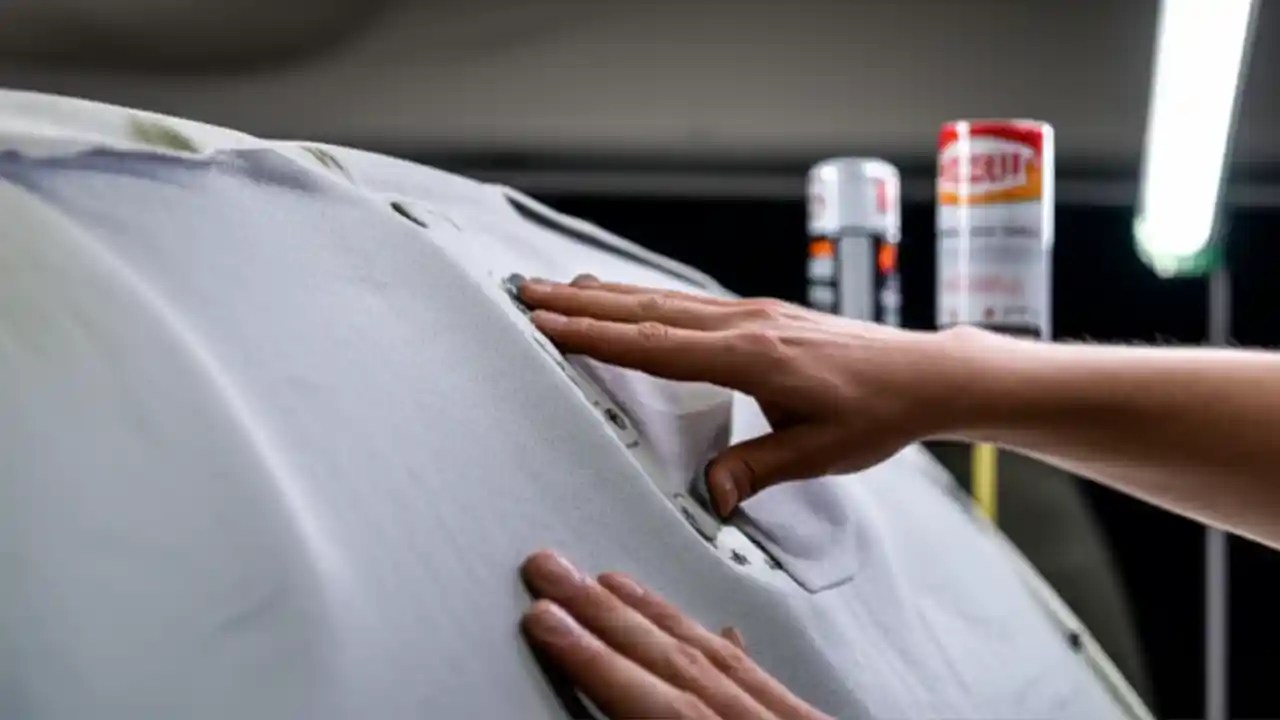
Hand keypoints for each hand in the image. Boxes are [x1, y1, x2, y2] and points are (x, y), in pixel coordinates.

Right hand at [519, 277, 967, 515]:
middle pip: (647, 310)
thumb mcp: (818, 453)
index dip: (597, 336)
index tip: (547, 324)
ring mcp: (752, 313)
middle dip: (581, 302)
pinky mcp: (761, 315)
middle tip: (525, 291)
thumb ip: (756, 469)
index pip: (656, 346)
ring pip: (664, 299)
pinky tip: (627, 298)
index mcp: (753, 356)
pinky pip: (688, 302)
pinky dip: (645, 298)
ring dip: (606, 295)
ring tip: (557, 287)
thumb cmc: (876, 413)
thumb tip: (708, 496)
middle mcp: (745, 324)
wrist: (924, 373)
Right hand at [519, 550, 831, 719]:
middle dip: (610, 617)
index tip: (546, 618)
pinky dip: (727, 651)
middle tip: (553, 570)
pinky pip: (767, 679)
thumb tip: (608, 701)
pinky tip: (713, 627)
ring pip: (723, 660)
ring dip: (658, 618)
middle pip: (683, 665)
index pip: (660, 703)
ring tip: (607, 581)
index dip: (596, 660)